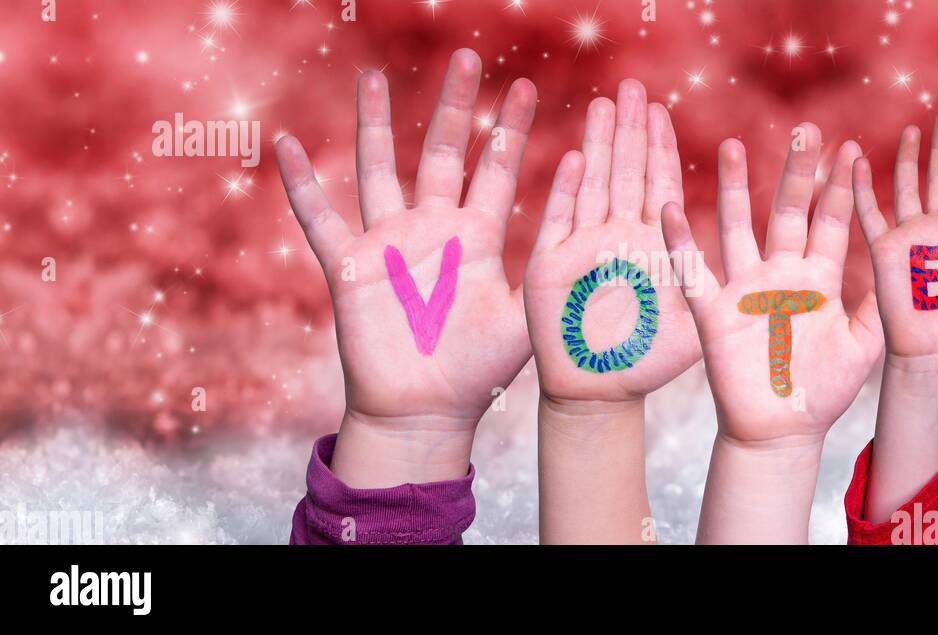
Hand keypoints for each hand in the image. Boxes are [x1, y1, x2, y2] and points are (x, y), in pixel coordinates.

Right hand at [275, 49, 535, 484]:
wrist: (428, 412)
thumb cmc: (481, 370)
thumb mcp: (527, 317)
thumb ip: (552, 272)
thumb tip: (597, 239)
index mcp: (478, 238)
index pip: (495, 170)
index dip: (508, 129)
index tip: (525, 85)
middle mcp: (434, 230)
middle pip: (441, 153)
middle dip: (455, 107)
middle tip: (467, 56)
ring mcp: (390, 245)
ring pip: (378, 171)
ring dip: (375, 125)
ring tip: (372, 77)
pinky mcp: (352, 269)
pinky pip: (320, 221)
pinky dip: (303, 186)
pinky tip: (287, 146)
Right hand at [524, 79, 699, 404]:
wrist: (599, 395)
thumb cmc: (649, 361)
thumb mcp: (692, 320)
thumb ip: (701, 278)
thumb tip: (721, 237)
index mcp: (653, 244)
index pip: (658, 185)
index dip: (659, 147)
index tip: (663, 109)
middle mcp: (618, 238)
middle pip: (624, 173)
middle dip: (629, 130)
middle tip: (634, 86)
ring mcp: (582, 248)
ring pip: (592, 186)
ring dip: (598, 146)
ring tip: (605, 104)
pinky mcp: (550, 267)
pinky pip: (558, 222)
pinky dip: (565, 191)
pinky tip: (572, 156)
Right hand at [662, 125, 883, 443]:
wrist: (781, 433)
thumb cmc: (823, 393)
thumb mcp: (864, 347)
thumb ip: (877, 305)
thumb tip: (904, 268)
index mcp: (819, 280)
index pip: (832, 223)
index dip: (841, 188)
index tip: (852, 149)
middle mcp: (782, 275)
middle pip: (789, 213)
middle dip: (797, 172)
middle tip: (806, 130)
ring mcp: (747, 290)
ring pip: (739, 229)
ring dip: (735, 189)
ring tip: (733, 147)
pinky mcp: (715, 314)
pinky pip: (694, 274)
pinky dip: (680, 244)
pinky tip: (668, 212)